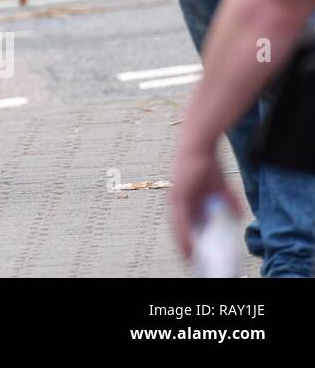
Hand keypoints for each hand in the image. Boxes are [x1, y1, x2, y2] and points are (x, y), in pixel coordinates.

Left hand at [171, 135, 240, 259]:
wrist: (200, 146)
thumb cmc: (208, 164)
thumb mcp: (221, 189)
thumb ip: (229, 204)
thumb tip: (237, 218)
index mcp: (187, 204)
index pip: (187, 229)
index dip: (192, 245)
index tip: (198, 260)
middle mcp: (178, 205)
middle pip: (182, 233)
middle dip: (190, 251)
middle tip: (198, 267)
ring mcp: (176, 202)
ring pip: (179, 232)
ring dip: (187, 249)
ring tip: (194, 265)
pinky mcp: (177, 198)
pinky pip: (180, 223)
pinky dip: (185, 238)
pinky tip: (190, 251)